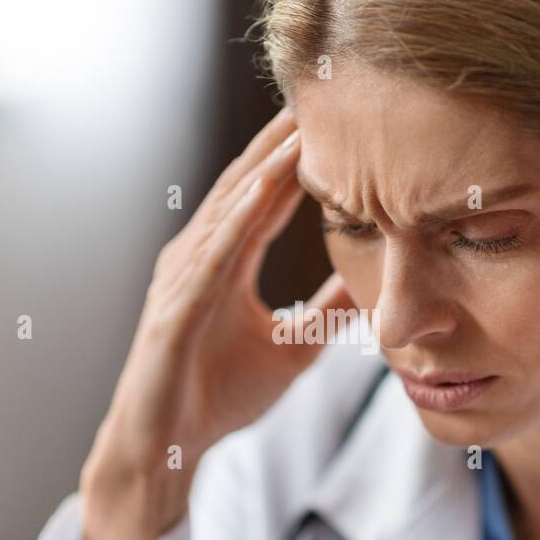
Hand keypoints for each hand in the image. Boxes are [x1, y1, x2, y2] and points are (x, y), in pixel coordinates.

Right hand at [78, 108, 353, 539]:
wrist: (166, 448)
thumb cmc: (216, 396)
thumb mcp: (293, 346)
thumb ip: (327, 310)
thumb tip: (373, 281)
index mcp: (224, 261)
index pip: (268, 195)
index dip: (302, 156)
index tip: (343, 116)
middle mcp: (198, 256)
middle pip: (247, 185)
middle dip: (284, 139)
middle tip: (325, 91)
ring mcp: (182, 279)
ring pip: (228, 209)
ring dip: (264, 166)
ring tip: (302, 124)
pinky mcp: (173, 310)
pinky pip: (210, 258)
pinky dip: (235, 222)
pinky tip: (261, 192)